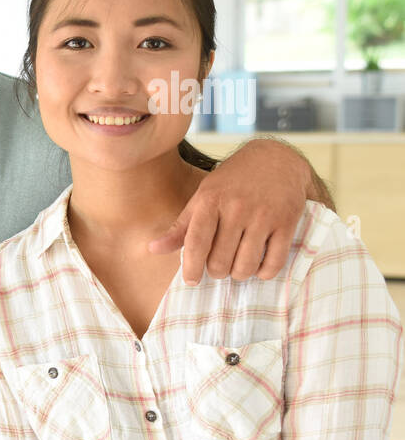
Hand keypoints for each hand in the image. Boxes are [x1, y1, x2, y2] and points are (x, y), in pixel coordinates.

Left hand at [148, 139, 310, 284]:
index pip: (197, 243)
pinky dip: (264, 273)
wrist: (275, 159)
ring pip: (246, 266)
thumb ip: (181, 226)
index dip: (192, 267)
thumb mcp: (203, 197)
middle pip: (220, 261)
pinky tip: (258, 267)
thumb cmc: (232, 182)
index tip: (191, 280)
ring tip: (237, 266)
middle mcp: (237, 208)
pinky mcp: (286, 222)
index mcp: (211, 200)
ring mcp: (264, 216)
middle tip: (218, 266)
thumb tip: (153, 249)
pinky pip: (274, 262)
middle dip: (217, 271)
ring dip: (239, 274)